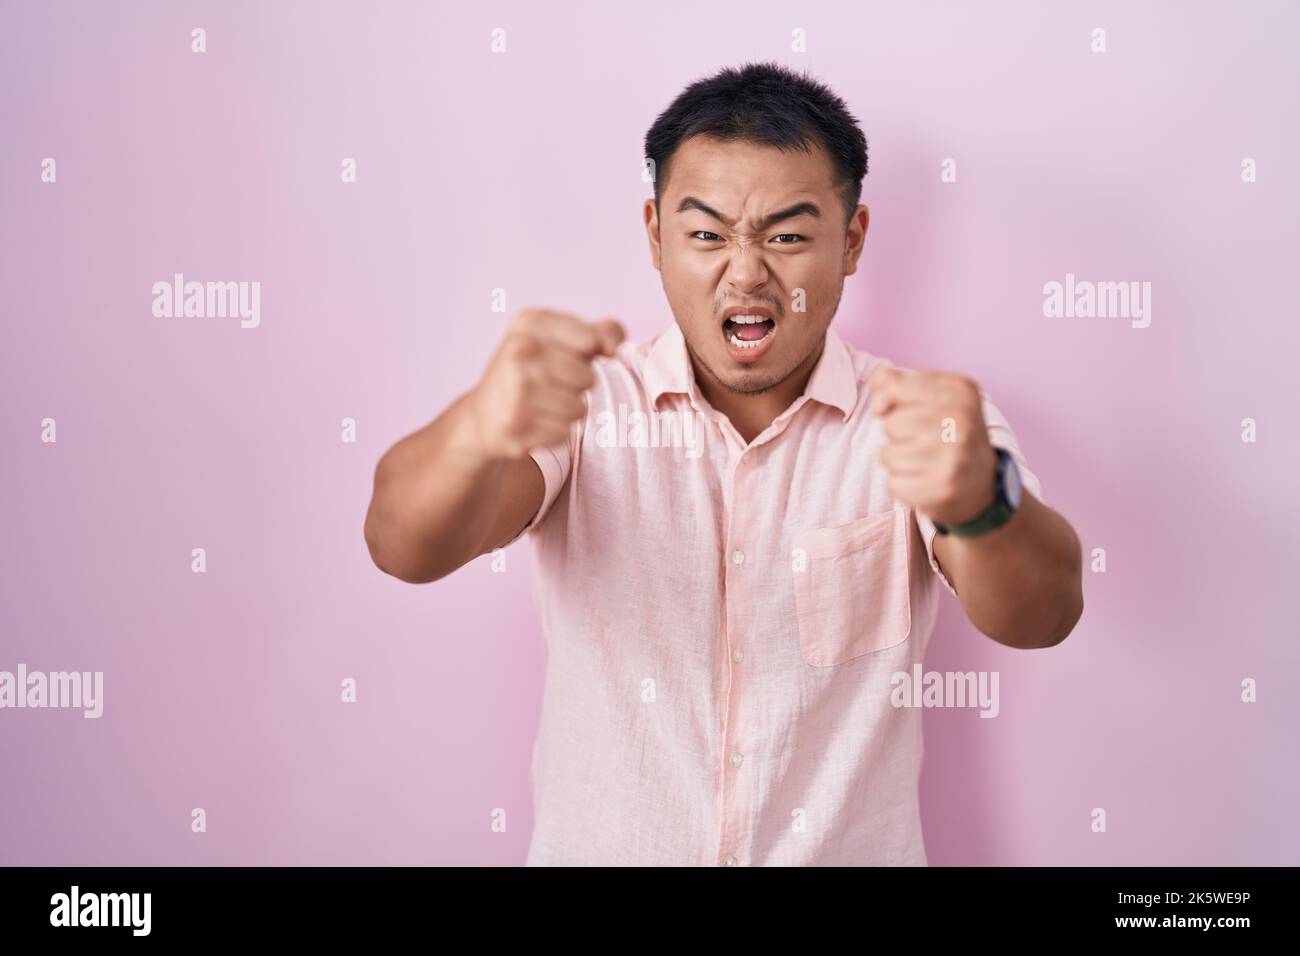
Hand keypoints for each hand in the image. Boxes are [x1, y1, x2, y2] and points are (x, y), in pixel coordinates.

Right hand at [465, 309, 624, 459]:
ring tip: (540, 403)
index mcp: (529, 323)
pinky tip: (532, 422)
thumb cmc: (531, 371)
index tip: (572, 354)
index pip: (590, 340)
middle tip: (549, 383)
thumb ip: (601, 333)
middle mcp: (519, 351)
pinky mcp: (516, 425)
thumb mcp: (561, 339)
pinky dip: (553, 431)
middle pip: (587, 378)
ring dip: (567, 411)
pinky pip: (563, 433)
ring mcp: (515, 389)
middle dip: (577, 385)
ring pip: (578, 409)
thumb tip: (613, 347)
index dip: (589, 353)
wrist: (484, 415)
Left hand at [866, 365, 997, 527]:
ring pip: (888, 455)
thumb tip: (876, 380)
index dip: (891, 402)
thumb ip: (898, 383)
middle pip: (891, 424)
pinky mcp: (943, 488)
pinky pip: (893, 483)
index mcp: (960, 391)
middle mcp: (961, 420)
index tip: (911, 411)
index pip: (895, 388)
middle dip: (898, 434)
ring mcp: (954, 456)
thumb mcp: (933, 398)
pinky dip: (903, 485)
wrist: (980, 484)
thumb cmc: (948, 434)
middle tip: (925, 442)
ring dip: (899, 461)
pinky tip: (925, 481)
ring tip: (925, 461)